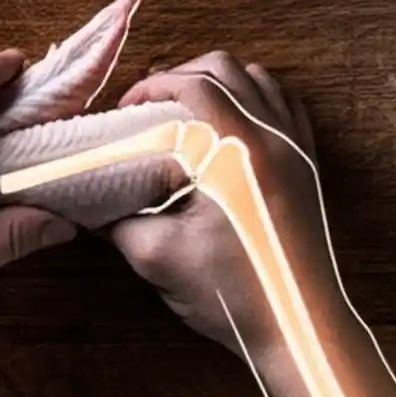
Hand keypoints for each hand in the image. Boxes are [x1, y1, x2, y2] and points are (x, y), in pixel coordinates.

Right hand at [107, 51, 327, 353]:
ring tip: (187, 111)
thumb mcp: (158, 258)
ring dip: (218, 83)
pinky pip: (285, 106)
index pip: (195, 85)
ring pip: (259, 80)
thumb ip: (116, 220)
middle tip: (151, 105)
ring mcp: (298, 150)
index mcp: (239, 152)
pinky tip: (230, 126)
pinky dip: (254, 99)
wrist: (297, 328)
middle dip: (181, 75)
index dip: (153, 86)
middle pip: (227, 68)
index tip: (128, 109)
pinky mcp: (309, 166)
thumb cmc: (232, 295)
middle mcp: (275, 139)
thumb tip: (86, 201)